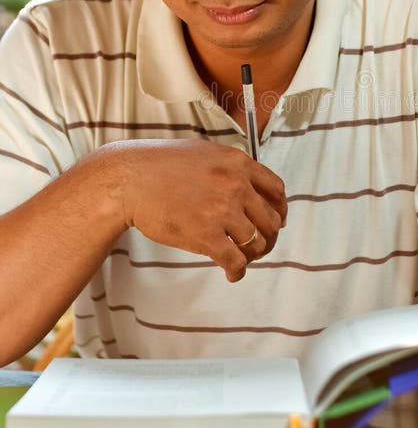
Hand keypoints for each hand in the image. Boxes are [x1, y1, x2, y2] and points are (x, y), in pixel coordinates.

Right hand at [112, 139, 286, 281]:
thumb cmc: (160, 165)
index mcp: (238, 163)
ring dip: (253, 256)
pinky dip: (237, 271)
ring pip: (257, 243)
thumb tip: (249, 187)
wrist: (128, 180)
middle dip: (268, 237)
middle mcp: (236, 185)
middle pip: (270, 220)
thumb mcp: (204, 153)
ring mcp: (222, 210)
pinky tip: (231, 274)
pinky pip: (235, 260)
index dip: (279, 210)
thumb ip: (230, 167)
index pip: (277, 190)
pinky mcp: (205, 234)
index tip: (276, 221)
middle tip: (258, 247)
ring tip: (242, 260)